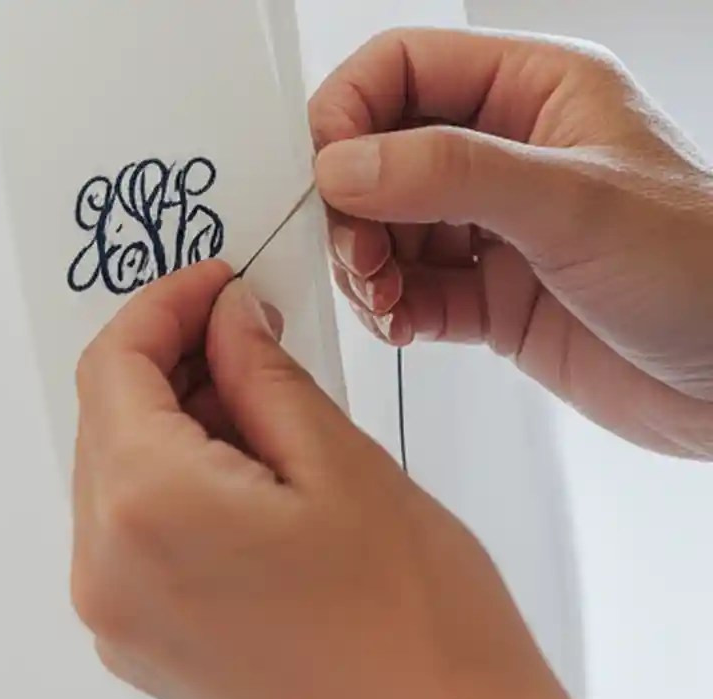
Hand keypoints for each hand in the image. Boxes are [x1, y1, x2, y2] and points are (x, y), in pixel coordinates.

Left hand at [71, 261, 577, 698]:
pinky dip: (172, 482)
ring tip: (261, 405)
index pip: (113, 365)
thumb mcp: (343, 465)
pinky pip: (131, 530)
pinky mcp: (141, 642)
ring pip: (116, 473)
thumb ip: (263, 374)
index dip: (163, 306)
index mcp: (146, 509)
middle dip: (170, 362)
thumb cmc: (416, 637)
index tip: (212, 282)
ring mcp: (118, 616)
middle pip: (106, 418)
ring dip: (173, 422)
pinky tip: (245, 469)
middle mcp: (107, 569)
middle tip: (245, 330)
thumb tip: (227, 320)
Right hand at [310, 28, 712, 459]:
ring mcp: (495, 226)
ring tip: (383, 297)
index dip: (350, 112)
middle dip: (352, 206)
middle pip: (379, 153)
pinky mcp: (491, 294)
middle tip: (359, 253)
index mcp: (536, 91)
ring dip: (365, 265)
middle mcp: (507, 152)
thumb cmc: (710, 272)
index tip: (328, 171)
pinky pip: (409, 291)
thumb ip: (449, 174)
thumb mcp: (574, 204)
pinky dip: (390, 310)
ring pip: (384, 227)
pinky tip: (403, 325)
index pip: (403, 68)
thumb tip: (345, 163)